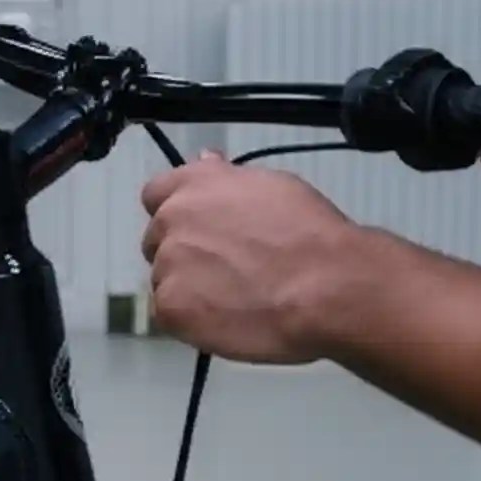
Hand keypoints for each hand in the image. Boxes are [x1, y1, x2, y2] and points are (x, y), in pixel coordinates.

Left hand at [140, 152, 363, 363]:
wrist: (323, 286)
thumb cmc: (309, 234)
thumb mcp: (272, 186)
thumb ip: (226, 180)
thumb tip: (205, 161)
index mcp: (195, 184)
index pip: (156, 194)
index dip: (176, 214)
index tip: (199, 230)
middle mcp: (172, 219)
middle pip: (157, 240)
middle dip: (182, 253)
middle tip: (223, 270)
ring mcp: (166, 264)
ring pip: (163, 279)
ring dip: (187, 288)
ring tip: (232, 299)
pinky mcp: (169, 308)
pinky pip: (167, 313)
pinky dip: (190, 319)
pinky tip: (223, 319)